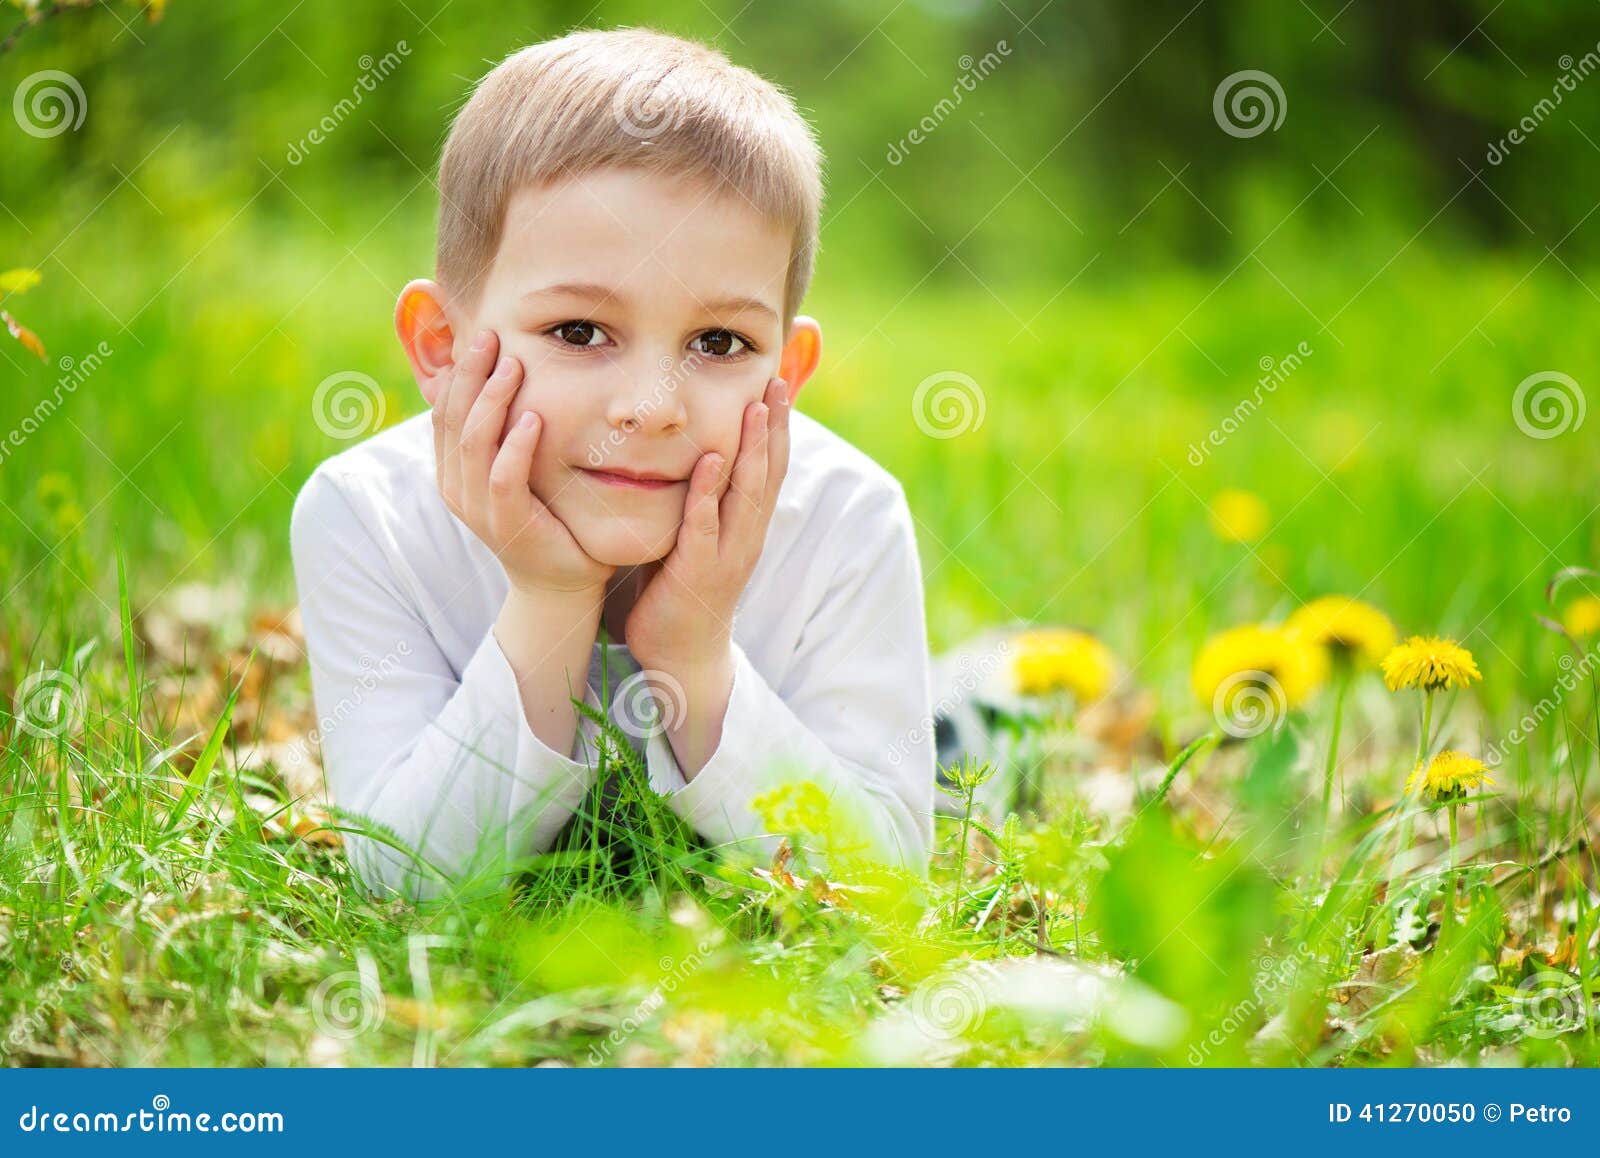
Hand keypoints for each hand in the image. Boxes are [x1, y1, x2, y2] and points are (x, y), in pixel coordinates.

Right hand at [433, 329, 613, 596]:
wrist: (560, 580)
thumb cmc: (545, 515)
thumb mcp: (516, 468)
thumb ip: (502, 432)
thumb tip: (499, 376)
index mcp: (453, 470)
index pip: (444, 410)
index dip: (459, 372)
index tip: (483, 335)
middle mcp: (457, 487)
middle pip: (452, 418)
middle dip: (471, 374)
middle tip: (492, 337)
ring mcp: (478, 508)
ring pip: (473, 443)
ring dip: (493, 401)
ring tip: (514, 366)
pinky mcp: (508, 524)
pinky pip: (503, 479)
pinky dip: (516, 446)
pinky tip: (536, 419)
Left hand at [622, 377, 790, 772]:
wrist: (679, 654)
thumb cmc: (682, 587)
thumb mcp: (701, 534)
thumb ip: (705, 496)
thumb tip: (702, 450)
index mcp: (748, 525)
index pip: (769, 467)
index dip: (777, 426)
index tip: (778, 382)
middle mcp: (747, 535)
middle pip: (768, 472)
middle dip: (775, 425)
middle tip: (778, 379)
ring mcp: (728, 554)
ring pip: (748, 494)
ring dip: (754, 449)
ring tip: (759, 406)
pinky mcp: (699, 572)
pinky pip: (706, 525)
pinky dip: (709, 492)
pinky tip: (711, 460)